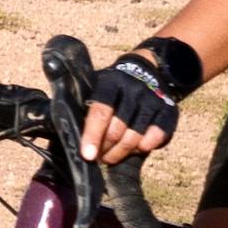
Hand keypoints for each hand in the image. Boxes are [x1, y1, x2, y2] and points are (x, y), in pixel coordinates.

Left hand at [68, 31, 205, 173]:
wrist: (146, 69)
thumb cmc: (112, 88)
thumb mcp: (94, 86)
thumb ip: (81, 104)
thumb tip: (59, 128)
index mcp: (109, 82)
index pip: (100, 111)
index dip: (92, 135)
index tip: (88, 155)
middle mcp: (133, 88)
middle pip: (118, 128)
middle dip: (106, 149)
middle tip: (99, 158)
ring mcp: (152, 98)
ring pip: (136, 136)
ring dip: (122, 152)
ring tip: (112, 157)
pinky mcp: (168, 109)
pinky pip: (158, 135)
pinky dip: (146, 146)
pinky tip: (137, 149)